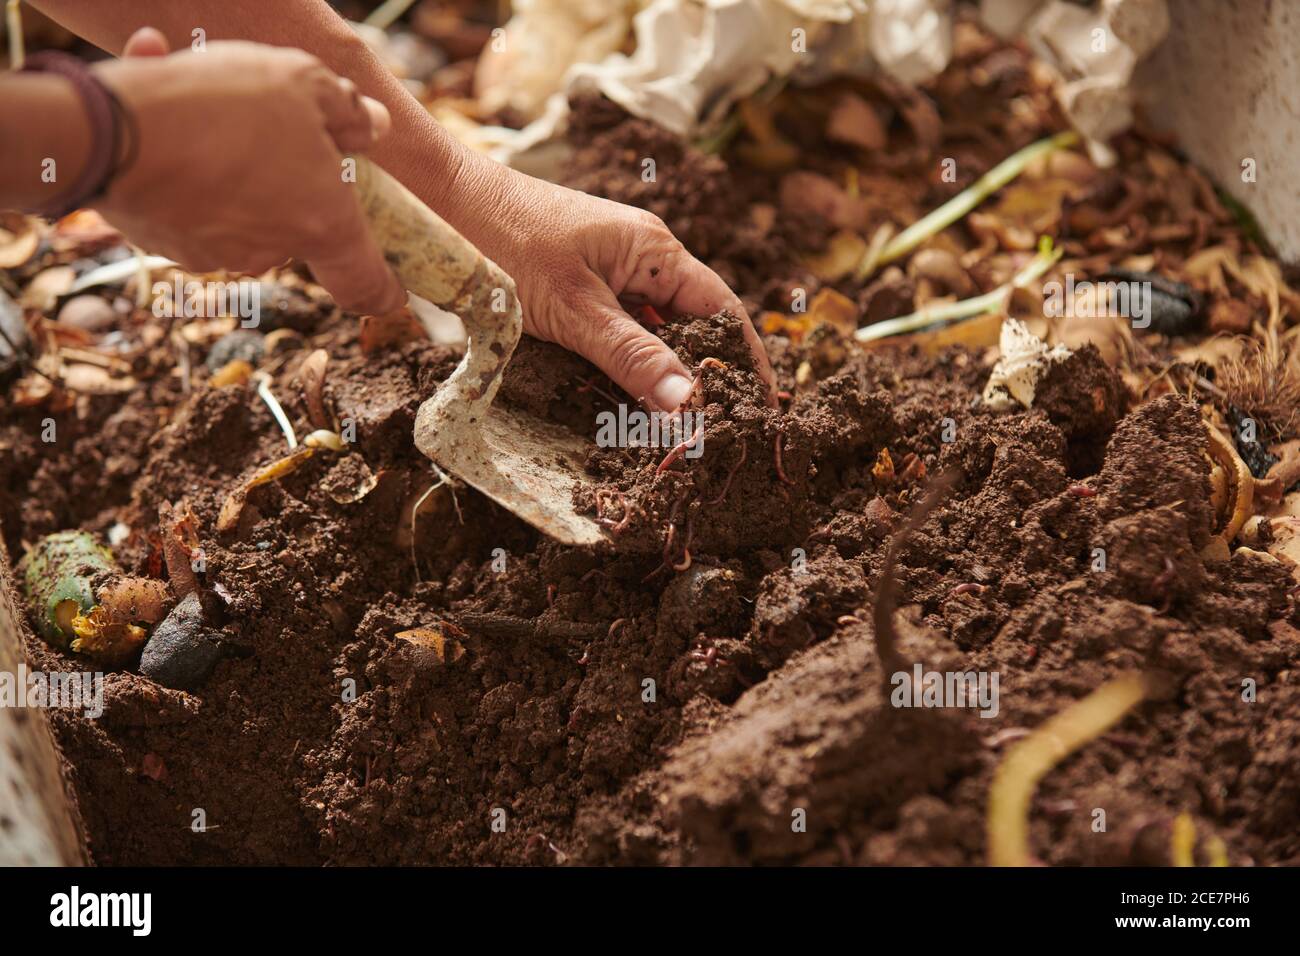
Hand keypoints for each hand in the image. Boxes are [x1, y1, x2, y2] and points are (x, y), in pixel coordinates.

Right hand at [90, 29, 404, 313]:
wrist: (109, 133)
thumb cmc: (223, 107)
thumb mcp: (304, 84)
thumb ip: (347, 111)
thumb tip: (373, 126)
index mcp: (322, 224)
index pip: (365, 282)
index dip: (384, 292)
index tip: (395, 296)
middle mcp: (271, 250)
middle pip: (298, 224)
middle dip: (291, 181)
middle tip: (274, 128)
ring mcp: (215, 251)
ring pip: (238, 200)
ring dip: (233, 157)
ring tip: (204, 99)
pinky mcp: (165, 238)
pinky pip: (187, 190)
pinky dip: (183, 155)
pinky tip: (159, 93)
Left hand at [445, 167, 775, 411]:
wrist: (437, 204)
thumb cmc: (503, 239)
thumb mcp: (573, 308)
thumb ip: (630, 356)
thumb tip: (688, 402)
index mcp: (654, 251)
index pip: (722, 311)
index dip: (745, 361)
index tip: (763, 409)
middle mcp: (639, 260)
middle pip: (689, 327)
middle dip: (703, 378)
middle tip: (717, 436)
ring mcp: (606, 275)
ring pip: (650, 336)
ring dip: (659, 379)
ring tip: (673, 433)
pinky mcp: (575, 290)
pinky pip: (614, 335)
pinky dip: (623, 369)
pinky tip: (621, 404)